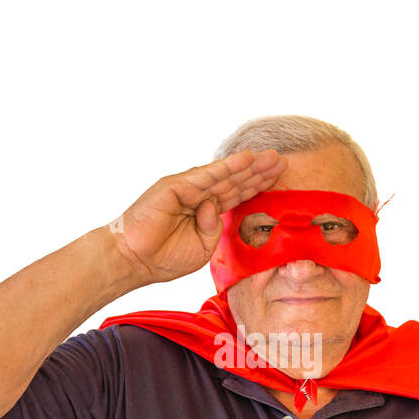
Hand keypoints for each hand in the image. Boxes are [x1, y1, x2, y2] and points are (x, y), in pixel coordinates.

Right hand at [108, 149, 287, 284]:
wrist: (135, 260)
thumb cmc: (165, 258)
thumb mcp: (202, 248)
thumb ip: (214, 228)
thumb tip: (214, 205)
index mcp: (206, 212)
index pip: (237, 194)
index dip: (258, 185)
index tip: (280, 177)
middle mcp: (199, 196)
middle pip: (235, 181)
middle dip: (260, 172)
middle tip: (283, 160)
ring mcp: (187, 189)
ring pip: (224, 175)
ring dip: (248, 165)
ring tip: (270, 157)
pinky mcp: (175, 186)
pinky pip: (206, 176)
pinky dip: (226, 167)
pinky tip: (245, 159)